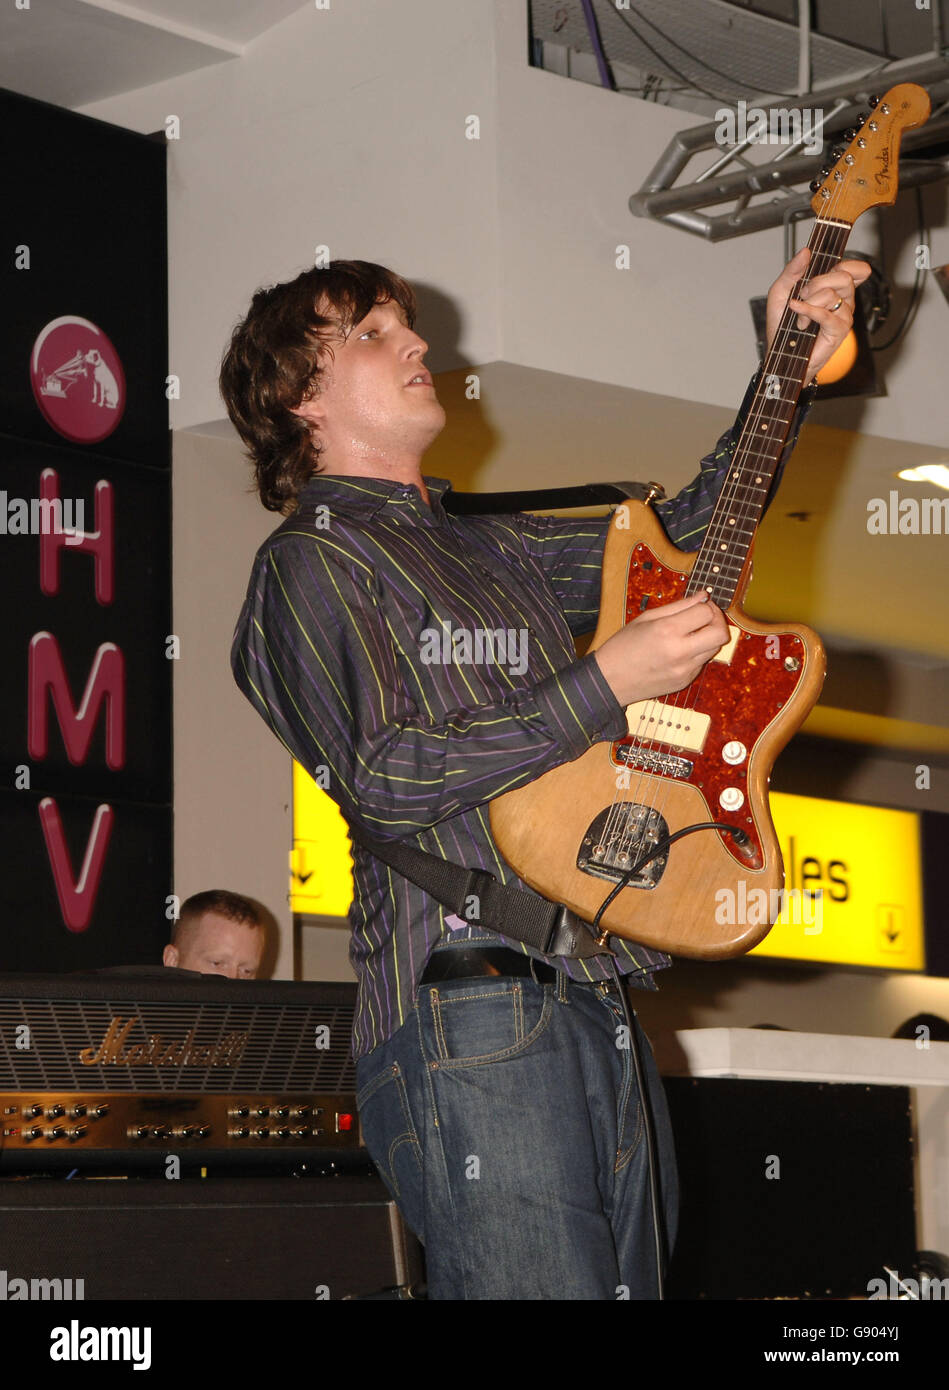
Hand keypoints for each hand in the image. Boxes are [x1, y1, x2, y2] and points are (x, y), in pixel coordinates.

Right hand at [594, 592, 729, 706]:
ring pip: (715, 648)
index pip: (706, 613)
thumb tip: (702, 597)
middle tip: (706, 617)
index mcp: (667, 630)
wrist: (610, 680)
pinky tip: (679, 650)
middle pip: (721, 633)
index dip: (707, 605)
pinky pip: (701, 661)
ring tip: (691, 633)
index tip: (701, 604)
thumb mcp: (646, 618)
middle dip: (718, 621)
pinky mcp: (685, 680)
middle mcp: (680, 651)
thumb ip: (678, 606)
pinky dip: (696, 652)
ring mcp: (685, 669)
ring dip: (708, 637)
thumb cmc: (622, 646)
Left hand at [765, 247, 871, 380]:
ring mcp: (843, 315)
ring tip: (799, 315)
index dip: (849, 264)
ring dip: (809, 303)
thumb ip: (792, 271)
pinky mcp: (839, 330)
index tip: (832, 267)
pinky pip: (825, 313)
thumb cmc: (782, 325)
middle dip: (817, 283)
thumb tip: (806, 251)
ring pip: (832, 295)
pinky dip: (807, 311)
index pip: (858, 270)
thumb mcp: (780, 292)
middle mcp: (843, 300)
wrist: (780, 353)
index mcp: (834, 288)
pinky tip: (796, 311)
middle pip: (843, 277)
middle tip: (803, 295)